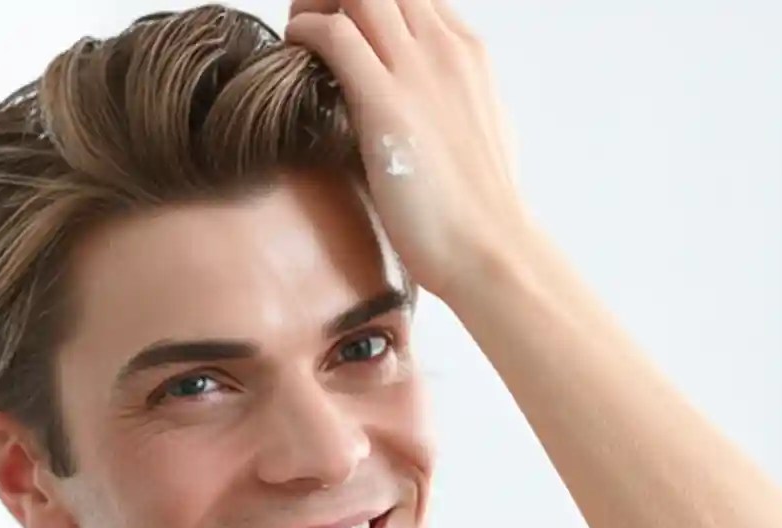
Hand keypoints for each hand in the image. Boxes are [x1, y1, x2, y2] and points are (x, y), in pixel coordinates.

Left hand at [286, 0, 529, 300]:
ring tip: (297, 32)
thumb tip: (430, 102)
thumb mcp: (477, 130)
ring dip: (317, 4)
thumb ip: (451, 99)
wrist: (490, 248)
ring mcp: (418, 72)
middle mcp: (445, 49)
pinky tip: (292, 50)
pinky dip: (305, 31)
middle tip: (311, 18)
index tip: (343, 21)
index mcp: (467, 52)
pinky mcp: (387, 104)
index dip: (370, 0)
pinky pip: (334, 35)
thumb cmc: (480, 207)